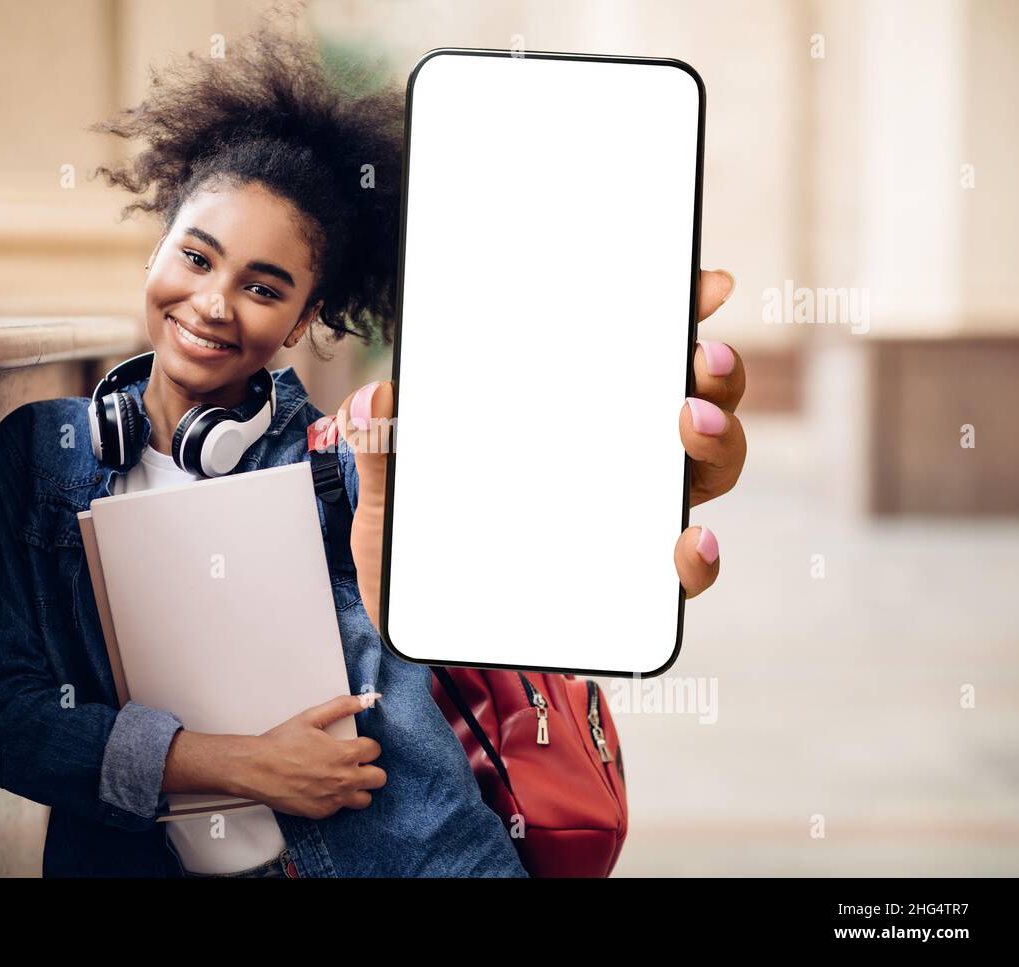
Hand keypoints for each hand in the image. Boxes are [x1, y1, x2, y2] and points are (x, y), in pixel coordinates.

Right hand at [239, 694, 385, 818]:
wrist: (257, 769)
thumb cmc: (280, 744)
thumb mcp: (311, 717)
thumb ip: (340, 707)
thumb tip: (362, 700)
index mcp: (344, 754)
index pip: (375, 751)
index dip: (367, 745)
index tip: (359, 745)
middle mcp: (344, 779)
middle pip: (379, 778)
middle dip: (371, 768)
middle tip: (356, 763)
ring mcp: (334, 798)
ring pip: (365, 799)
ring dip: (359, 788)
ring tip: (345, 779)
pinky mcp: (322, 812)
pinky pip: (341, 808)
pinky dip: (337, 799)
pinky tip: (324, 788)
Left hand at [333, 267, 746, 623]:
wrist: (411, 622)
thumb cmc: (413, 539)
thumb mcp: (389, 487)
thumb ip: (381, 445)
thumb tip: (376, 400)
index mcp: (567, 416)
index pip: (633, 354)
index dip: (678, 311)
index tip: (706, 284)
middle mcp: (612, 460)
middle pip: (694, 403)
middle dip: (713, 374)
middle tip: (700, 357)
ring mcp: (625, 519)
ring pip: (705, 471)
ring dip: (718, 443)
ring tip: (691, 424)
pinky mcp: (625, 587)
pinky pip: (680, 572)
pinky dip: (697, 559)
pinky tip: (690, 541)